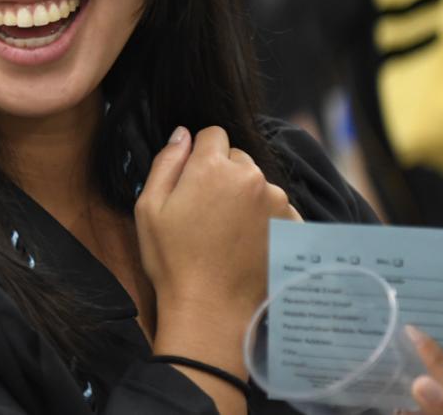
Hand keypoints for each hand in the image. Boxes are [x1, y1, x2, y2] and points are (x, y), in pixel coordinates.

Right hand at [136, 125, 297, 321]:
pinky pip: (276, 208)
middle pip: (237, 158)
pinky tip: (245, 244)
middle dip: (223, 175)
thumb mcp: (149, 207)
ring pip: (257, 184)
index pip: (212, 135)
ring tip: (226, 233)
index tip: (191, 181)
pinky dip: (263, 218)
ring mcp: (277, 202)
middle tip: (206, 211)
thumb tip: (182, 133)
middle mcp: (251, 177)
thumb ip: (166, 162)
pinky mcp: (293, 226)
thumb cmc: (174, 260)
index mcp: (213, 167)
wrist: (213, 310)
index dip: (198, 155)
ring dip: (244, 197)